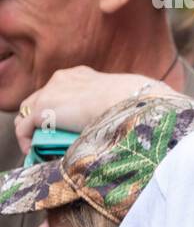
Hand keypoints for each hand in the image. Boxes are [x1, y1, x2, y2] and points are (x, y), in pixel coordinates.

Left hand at [14, 66, 178, 154]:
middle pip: (38, 99)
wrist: (129, 102)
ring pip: (28, 112)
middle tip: (48, 137)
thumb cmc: (136, 104)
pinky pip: (24, 127)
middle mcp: (61, 79)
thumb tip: (123, 124)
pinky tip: (33, 152)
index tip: (64, 124)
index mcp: (81, 74)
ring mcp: (49, 93)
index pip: (59, 90)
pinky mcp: (42, 109)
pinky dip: (26, 140)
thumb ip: (111, 106)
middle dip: (41, 118)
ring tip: (40, 147)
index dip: (59, 108)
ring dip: (32, 130)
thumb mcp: (121, 100)